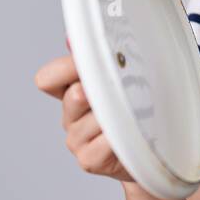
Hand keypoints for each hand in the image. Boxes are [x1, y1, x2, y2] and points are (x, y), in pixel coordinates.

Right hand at [33, 37, 135, 184]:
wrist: (151, 155)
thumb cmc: (137, 115)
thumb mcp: (123, 82)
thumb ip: (100, 60)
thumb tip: (71, 39)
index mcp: (71, 93)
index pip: (48, 78)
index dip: (67, 68)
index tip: (92, 60)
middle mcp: (70, 117)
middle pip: (73, 95)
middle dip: (102, 90)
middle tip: (125, 89)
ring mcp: (76, 140)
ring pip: (95, 118)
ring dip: (120, 114)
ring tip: (138, 116)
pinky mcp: (88, 159)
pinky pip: (105, 141)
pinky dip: (124, 136)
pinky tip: (135, 135)